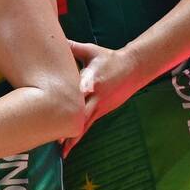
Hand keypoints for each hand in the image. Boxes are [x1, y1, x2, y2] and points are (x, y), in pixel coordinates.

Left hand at [62, 40, 145, 154]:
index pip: (85, 89)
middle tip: (55, 140)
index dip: (78, 97)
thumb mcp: (91, 51)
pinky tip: (69, 147)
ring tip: (61, 151)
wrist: (134, 68)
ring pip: (85, 124)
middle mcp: (97, 96)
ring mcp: (101, 106)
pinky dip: (78, 135)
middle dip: (69, 127)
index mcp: (93, 79)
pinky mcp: (103, 111)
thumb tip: (54, 37)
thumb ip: (73, 47)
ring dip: (73, 137)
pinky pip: (88, 125)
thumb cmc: (109, 58)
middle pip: (82, 113)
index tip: (69, 106)